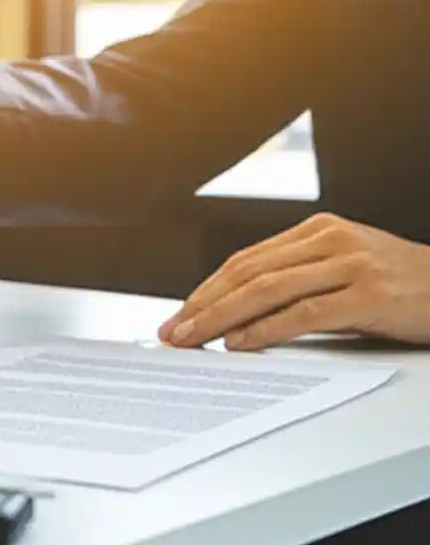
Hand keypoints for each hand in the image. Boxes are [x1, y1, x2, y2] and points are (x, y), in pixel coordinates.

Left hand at [159, 213, 429, 349]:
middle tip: (173, 332)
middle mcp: (331, 240)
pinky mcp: (371, 294)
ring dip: (222, 317)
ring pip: (268, 289)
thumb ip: (298, 282)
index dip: (206, 289)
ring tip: (194, 339)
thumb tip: (235, 316)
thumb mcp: (345, 272)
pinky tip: (239, 343)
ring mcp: (352, 264)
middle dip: (203, 304)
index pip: (246, 260)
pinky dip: (266, 329)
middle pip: (248, 272)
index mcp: (319, 230)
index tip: (178, 315)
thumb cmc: (401, 289)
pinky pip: (306, 313)